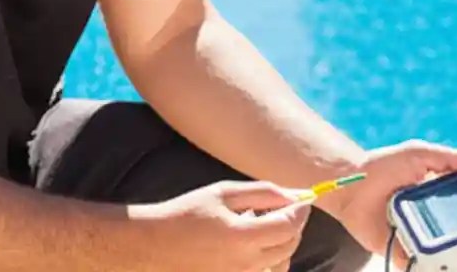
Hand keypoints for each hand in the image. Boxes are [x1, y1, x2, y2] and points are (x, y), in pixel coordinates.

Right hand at [129, 180, 311, 271]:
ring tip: (263, 226)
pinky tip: (253, 246)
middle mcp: (246, 264)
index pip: (290, 226)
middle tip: (281, 208)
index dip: (301, 210)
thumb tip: (295, 194)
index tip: (302, 199)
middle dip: (293, 224)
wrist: (153, 246)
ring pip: (281, 264)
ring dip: (282, 243)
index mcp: (243, 237)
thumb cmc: (185, 214)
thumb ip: (263, 193)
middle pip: (289, 245)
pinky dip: (270, 261)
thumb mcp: (223, 193)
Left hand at [322, 140, 456, 271]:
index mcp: (440, 198)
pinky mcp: (402, 253)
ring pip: (446, 257)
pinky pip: (422, 266)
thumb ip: (447, 158)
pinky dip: (437, 270)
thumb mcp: (418, 155)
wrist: (348, 183)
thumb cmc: (382, 165)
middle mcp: (432, 220)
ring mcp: (418, 238)